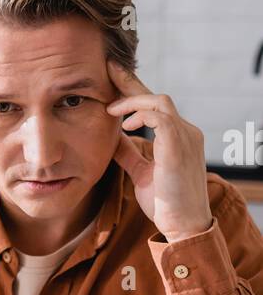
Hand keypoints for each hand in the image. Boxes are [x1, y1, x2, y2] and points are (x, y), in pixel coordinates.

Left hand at [106, 62, 212, 242]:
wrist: (183, 226)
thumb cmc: (166, 203)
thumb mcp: (142, 173)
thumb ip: (129, 153)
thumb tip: (111, 138)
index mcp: (178, 137)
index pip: (155, 106)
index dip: (133, 91)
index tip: (111, 78)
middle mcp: (186, 131)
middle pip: (157, 96)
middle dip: (130, 82)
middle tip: (108, 69)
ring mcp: (186, 137)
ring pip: (159, 100)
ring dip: (131, 100)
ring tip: (110, 109)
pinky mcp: (179, 146)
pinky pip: (160, 117)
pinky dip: (139, 115)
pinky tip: (123, 125)